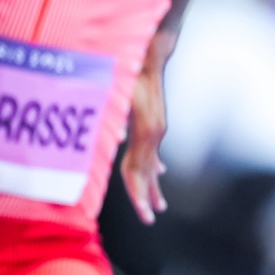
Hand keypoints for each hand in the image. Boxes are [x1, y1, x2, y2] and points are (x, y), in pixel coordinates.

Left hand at [120, 32, 174, 224]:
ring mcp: (156, 129)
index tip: (144, 212)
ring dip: (152, 186)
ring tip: (158, 206)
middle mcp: (154, 133)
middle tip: (149, 219)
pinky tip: (159, 173)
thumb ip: (115, 112)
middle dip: (146, 197)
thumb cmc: (130, 71)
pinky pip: (153, 151)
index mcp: (145, 131)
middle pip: (148, 172)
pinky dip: (154, 166)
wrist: (152, 55)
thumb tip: (116, 134)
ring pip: (152, 164)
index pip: (139, 170)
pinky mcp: (155, 124)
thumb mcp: (118, 91)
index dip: (138, 192)